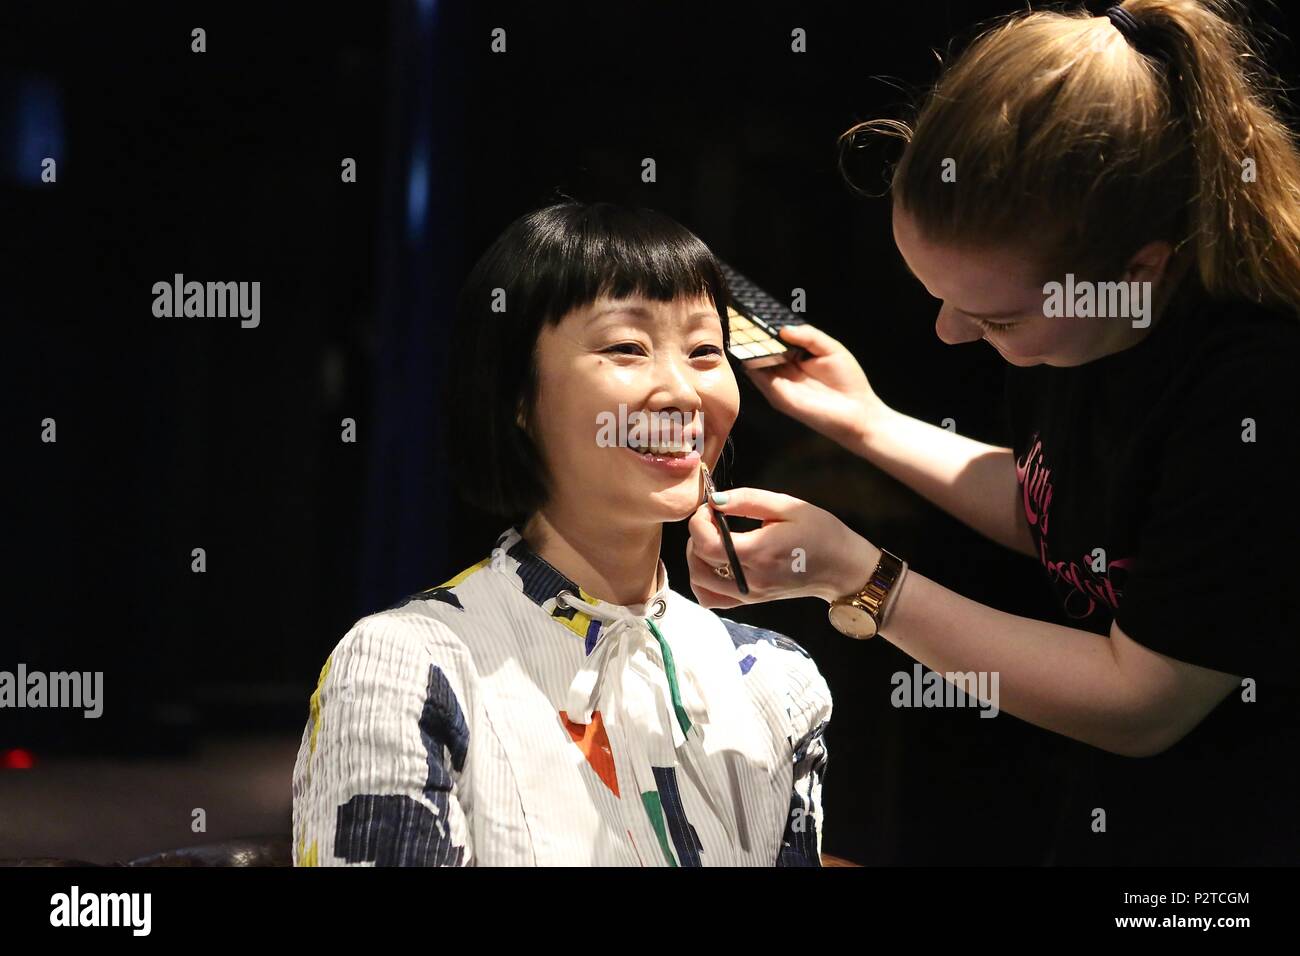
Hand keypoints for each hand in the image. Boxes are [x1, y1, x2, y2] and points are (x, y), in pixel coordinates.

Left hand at [686, 486, 880, 608]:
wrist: (842, 568)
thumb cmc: (821, 533)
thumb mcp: (787, 506)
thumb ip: (747, 500)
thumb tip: (714, 500)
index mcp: (759, 553)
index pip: (706, 544)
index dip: (698, 522)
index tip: (709, 508)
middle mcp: (750, 580)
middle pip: (698, 564)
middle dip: (696, 536)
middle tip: (712, 520)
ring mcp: (750, 595)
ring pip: (700, 584)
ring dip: (696, 559)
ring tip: (713, 540)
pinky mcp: (751, 601)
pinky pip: (713, 599)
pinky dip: (704, 582)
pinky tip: (715, 564)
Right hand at [744, 324, 885, 450]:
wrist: (859, 412)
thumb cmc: (848, 382)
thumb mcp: (831, 349)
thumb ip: (809, 336)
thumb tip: (783, 329)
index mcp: (794, 360)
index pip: (772, 342)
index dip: (763, 330)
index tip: (751, 313)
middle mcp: (783, 373)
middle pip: (759, 352)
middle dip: (750, 337)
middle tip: (739, 318)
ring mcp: (779, 385)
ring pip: (754, 364)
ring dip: (747, 349)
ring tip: (740, 330)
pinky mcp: (779, 396)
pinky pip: (759, 378)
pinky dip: (752, 364)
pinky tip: (750, 349)